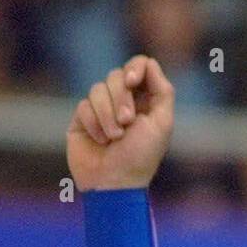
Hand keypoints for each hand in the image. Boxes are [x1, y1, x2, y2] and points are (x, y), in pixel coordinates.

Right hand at [66, 55, 175, 191]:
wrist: (114, 183)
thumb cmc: (141, 157)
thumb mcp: (162, 123)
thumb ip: (162, 91)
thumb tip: (149, 64)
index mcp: (147, 102)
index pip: (141, 66)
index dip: (135, 68)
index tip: (132, 81)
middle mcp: (124, 102)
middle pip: (117, 75)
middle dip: (121, 98)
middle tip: (127, 123)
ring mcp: (102, 109)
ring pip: (97, 88)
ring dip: (108, 115)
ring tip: (115, 137)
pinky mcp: (83, 119)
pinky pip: (84, 106)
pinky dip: (94, 124)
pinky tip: (101, 141)